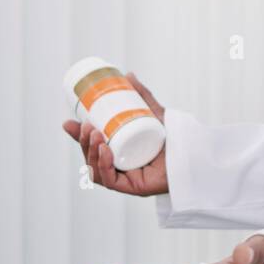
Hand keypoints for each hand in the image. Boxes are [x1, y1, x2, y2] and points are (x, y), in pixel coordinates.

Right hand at [62, 72, 168, 195]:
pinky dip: (103, 166)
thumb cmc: (175, 137)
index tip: (68, 122)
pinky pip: (112, 181)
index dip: (77, 137)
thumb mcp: (153, 113)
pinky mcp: (134, 188)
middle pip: (91, 159)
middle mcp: (120, 170)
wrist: (195, 151)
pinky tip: (104, 150)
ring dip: (90, 152)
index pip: (91, 148)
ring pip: (97, 171)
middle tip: (86, 126)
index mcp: (118, 155)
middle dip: (82, 143)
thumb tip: (127, 74)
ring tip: (94, 134)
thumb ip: (142, 96)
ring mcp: (126, 181)